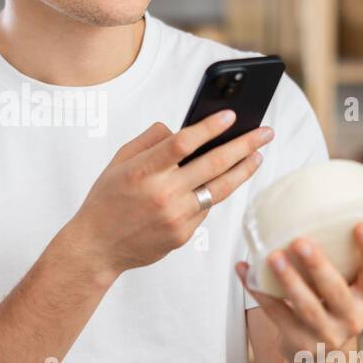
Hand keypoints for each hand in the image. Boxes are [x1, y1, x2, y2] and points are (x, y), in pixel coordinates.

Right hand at [62, 111, 273, 276]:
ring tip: (258, 156)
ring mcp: (175, 217)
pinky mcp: (183, 235)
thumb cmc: (106, 200)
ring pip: (220, 188)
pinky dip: (214, 193)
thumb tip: (180, 128)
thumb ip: (149, 141)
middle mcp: (163, 193)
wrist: (96, 247)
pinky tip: (223, 182)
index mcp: (144, 170)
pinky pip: (205, 209)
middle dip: (245, 145)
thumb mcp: (119, 161)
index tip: (232, 115)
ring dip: (244, 170)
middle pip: (214, 164)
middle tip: (265, 132)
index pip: (184, 142)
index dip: (210, 127)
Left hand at [236, 222, 362, 360]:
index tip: (362, 225)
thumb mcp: (350, 287)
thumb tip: (318, 202)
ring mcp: (327, 335)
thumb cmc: (333, 305)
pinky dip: (258, 290)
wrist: (322, 359)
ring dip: (287, 280)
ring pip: (305, 306)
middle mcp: (354, 319)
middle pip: (335, 290)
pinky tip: (245, 270)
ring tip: (273, 257)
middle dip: (318, 265)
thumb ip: (344, 259)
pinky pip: (275, 313)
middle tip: (301, 241)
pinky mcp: (299, 343)